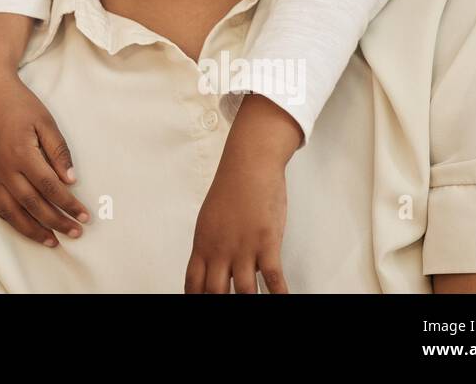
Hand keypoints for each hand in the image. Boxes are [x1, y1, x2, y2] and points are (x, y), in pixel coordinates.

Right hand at [0, 69, 87, 246]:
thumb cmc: (17, 102)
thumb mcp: (45, 121)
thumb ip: (59, 151)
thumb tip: (71, 180)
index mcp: (22, 154)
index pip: (51, 188)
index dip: (70, 205)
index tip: (85, 216)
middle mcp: (4, 169)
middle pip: (34, 205)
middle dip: (57, 222)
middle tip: (76, 233)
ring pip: (11, 212)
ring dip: (33, 229)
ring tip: (51, 240)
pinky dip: (9, 219)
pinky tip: (22, 224)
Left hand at [184, 129, 289, 293]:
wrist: (248, 165)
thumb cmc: (230, 189)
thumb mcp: (210, 219)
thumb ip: (212, 246)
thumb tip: (219, 268)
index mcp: (203, 244)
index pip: (193, 283)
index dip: (196, 300)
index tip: (201, 308)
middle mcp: (220, 250)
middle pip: (215, 292)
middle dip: (222, 306)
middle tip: (230, 312)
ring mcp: (243, 248)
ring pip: (244, 291)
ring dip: (249, 303)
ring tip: (255, 309)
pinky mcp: (267, 243)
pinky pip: (273, 278)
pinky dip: (278, 294)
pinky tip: (282, 300)